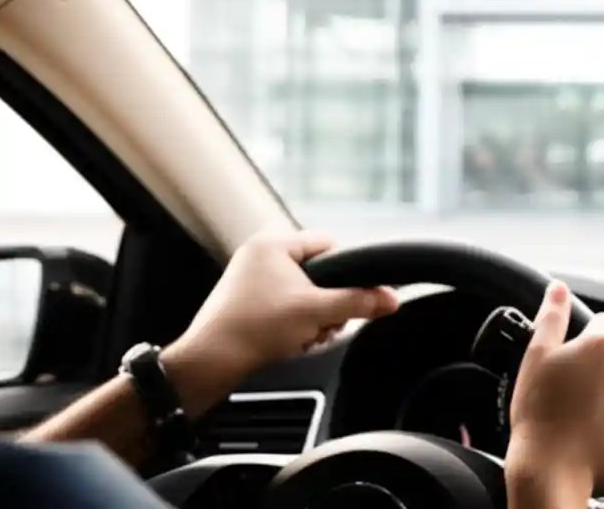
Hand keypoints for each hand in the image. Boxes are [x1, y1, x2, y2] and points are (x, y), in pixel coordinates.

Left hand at [162, 230, 398, 415]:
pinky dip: (295, 323)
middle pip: (319, 273)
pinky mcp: (244, 302)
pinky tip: (291, 341)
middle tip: (322, 323)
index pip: (330, 245)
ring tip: (304, 334)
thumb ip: (359, 302)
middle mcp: (259, 254)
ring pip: (304, 293)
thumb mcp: (318, 313)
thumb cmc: (256, 328)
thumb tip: (392, 298)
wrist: (212, 362)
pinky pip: (285, 305)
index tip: (345, 298)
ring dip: (313, 317)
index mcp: (274, 242)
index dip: (345, 273)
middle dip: (327, 302)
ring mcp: (249, 278)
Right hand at [505, 281, 603, 505]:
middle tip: (574, 390)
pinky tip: (599, 429)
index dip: (587, 339)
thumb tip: (558, 287)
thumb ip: (552, 316)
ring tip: (585, 413)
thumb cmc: (539, 412)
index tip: (572, 360)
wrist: (553, 468)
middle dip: (603, 365)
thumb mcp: (537, 356)